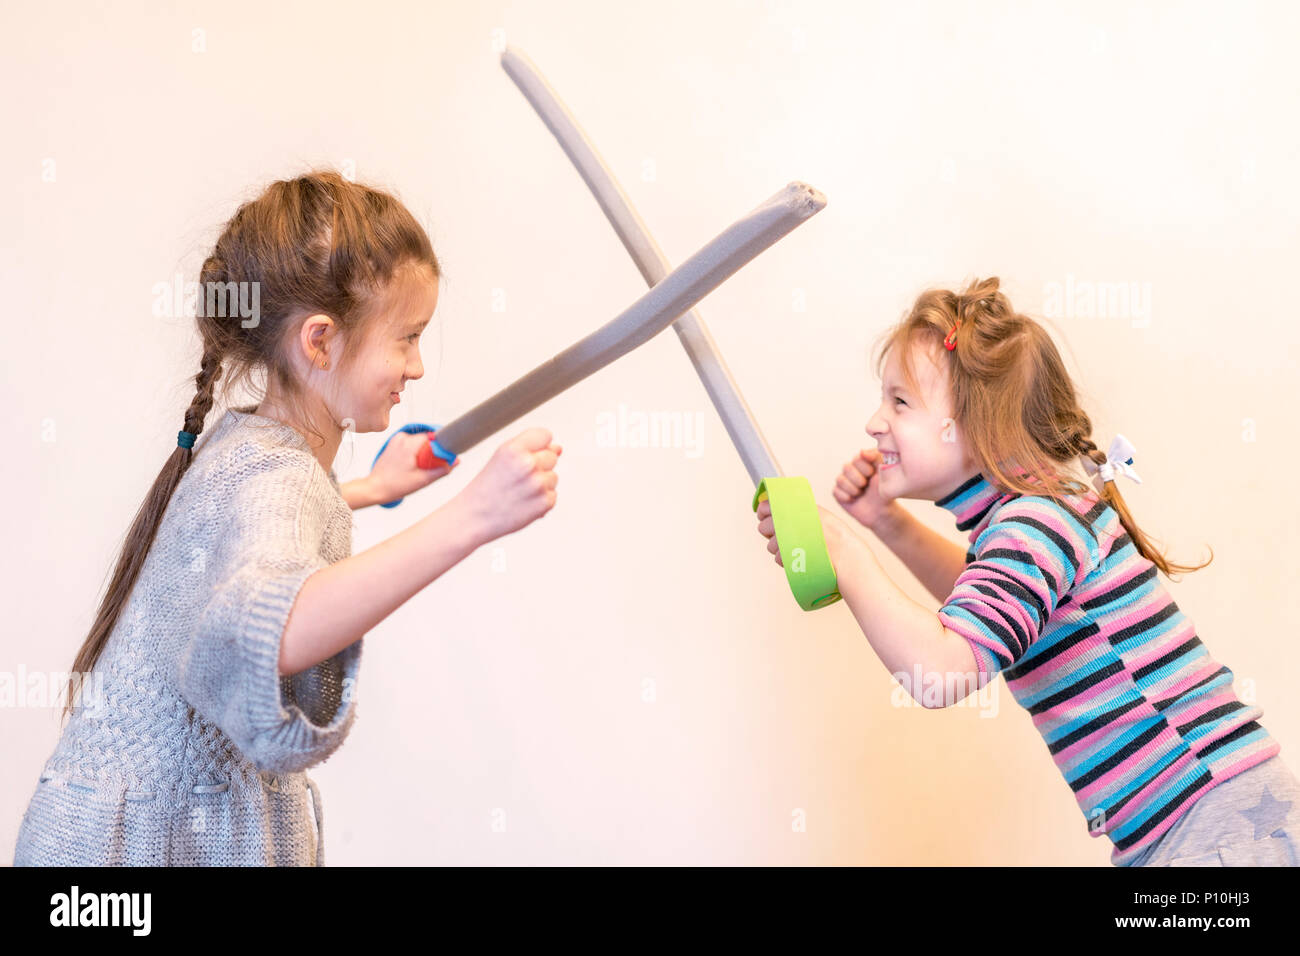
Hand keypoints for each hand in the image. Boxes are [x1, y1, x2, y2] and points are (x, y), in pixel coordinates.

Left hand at [369, 430, 459, 503]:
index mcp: (409, 444)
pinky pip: (411, 444)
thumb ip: (442, 469)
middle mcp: (402, 438)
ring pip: (419, 441)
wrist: (376, 487)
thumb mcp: (423, 480)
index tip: (446, 454)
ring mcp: (397, 439)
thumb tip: (455, 461)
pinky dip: (415, 452)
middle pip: (427, 439)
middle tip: (432, 465)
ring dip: (424, 451)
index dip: (442, 445)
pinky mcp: (394, 443)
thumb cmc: (395, 485)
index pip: (433, 436)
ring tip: (421, 467)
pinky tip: (413, 465)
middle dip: (432, 450)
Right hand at [456, 427, 561, 543]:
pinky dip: (541, 501)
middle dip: (540, 466)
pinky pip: (552, 495)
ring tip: (519, 492)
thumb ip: (530, 448)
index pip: (545, 435)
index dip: (540, 445)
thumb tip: (558, 448)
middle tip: (518, 478)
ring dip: (541, 484)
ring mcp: (538, 484)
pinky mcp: (545, 502)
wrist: (474, 517)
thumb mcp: (501, 458)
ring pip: (553, 477)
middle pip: (552, 456)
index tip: (529, 455)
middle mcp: (527, 464)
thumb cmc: (485, 488)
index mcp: (514, 449)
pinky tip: (524, 503)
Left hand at [755, 502, 846, 568]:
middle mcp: (786, 522)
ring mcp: (784, 539)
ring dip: (780, 549)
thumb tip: (779, 511)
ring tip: (797, 548)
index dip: (763, 513)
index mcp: (793, 508)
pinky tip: (799, 557)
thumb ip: (798, 511)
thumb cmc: (834, 534)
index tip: (765, 517)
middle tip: (784, 536)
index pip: (764, 507)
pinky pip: (777, 558)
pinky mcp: (785, 556)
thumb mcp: (817, 512)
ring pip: (770, 546)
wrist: (843, 553)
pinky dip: (786, 560)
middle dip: (771, 533)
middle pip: (763, 528)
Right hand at [832, 447, 897, 529]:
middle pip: (846, 467)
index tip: (873, 474)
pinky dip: (847, 497)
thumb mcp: (884, 473)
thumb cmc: (884, 492)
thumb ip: (876, 458)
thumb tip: (862, 451)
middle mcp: (851, 469)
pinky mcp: (838, 493)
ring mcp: (844, 481)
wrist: (880, 512)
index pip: (857, 458)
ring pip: (840, 479)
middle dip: (859, 479)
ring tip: (861, 493)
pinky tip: (854, 499)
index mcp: (862, 462)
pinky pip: (836, 491)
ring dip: (854, 489)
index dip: (865, 468)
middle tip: (866, 485)